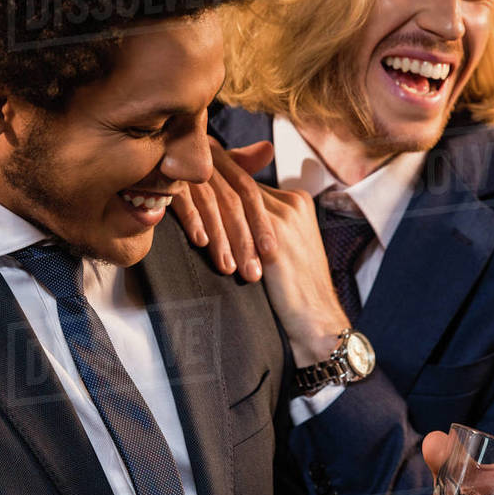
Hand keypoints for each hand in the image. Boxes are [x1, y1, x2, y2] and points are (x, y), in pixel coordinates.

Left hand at [172, 140, 348, 364]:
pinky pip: (235, 220)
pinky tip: (186, 218)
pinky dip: (210, 218)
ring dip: (205, 195)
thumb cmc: (297, 291)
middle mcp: (293, 203)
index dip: (222, 180)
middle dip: (210, 179)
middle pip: (242, 184)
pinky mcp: (277, 234)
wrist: (317, 318)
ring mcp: (286, 216)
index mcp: (298, 202)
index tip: (196, 178)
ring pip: (236, 199)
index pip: (251, 185)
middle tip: (178, 176)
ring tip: (176, 193)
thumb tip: (232, 221)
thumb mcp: (283, 250)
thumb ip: (263, 228)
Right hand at [173, 138, 277, 281]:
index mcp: (219, 156)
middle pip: (233, 203)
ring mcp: (183, 164)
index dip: (261, 220)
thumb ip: (240, 159)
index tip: (271, 250)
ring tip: (228, 267)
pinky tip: (200, 241)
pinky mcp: (160, 171)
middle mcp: (205, 159)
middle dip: (244, 240)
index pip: (247, 191)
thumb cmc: (175, 151)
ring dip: (220, 237)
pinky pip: (179, 196)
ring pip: (210, 203)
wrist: (136, 137)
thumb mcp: (208, 154)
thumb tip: (268, 149)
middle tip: (253, 273)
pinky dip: (191, 217)